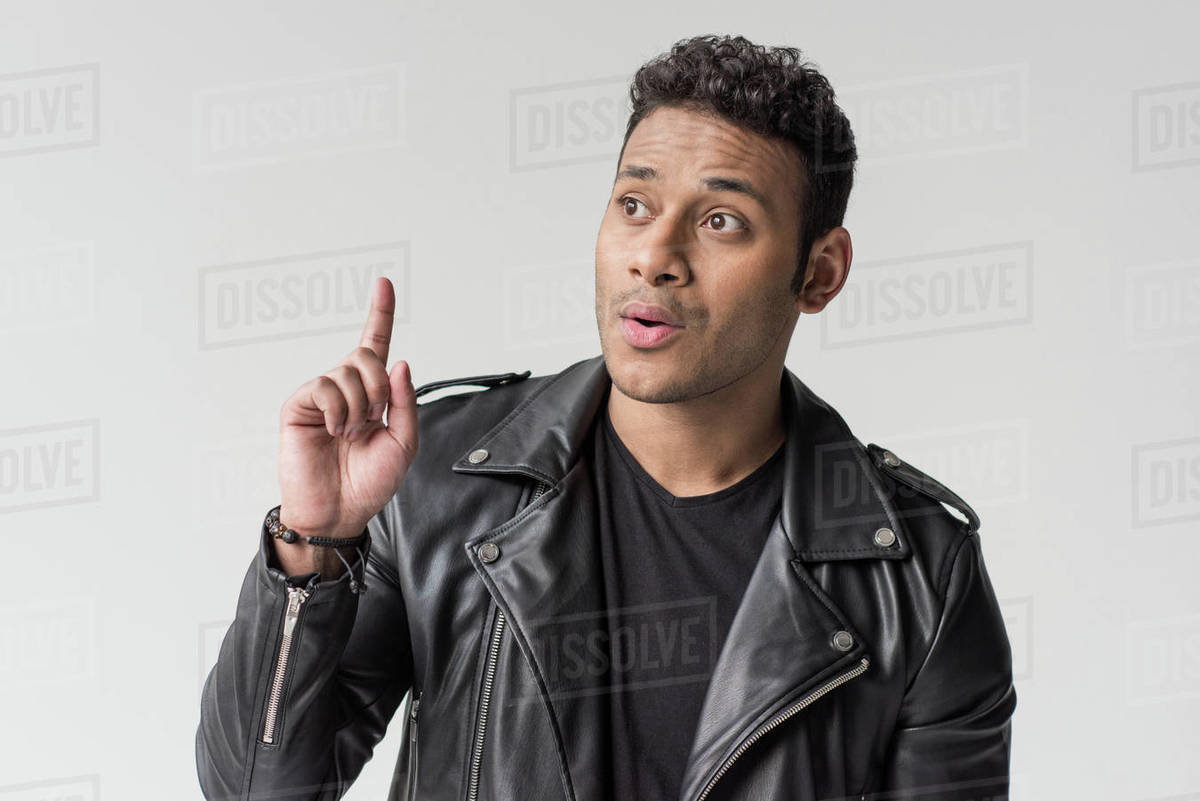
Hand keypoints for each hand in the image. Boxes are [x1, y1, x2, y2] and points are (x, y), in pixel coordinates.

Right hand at [277, 277, 417, 540]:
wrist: (339, 512)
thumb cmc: (370, 482)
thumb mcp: (404, 443)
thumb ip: (406, 402)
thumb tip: (400, 362)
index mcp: (373, 394)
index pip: (376, 346)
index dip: (380, 313)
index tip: (384, 282)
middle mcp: (346, 388)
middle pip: (367, 355)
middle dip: (379, 386)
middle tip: (372, 419)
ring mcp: (321, 396)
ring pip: (348, 371)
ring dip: (359, 405)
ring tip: (349, 433)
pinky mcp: (299, 406)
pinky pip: (324, 386)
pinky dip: (337, 409)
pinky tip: (334, 430)